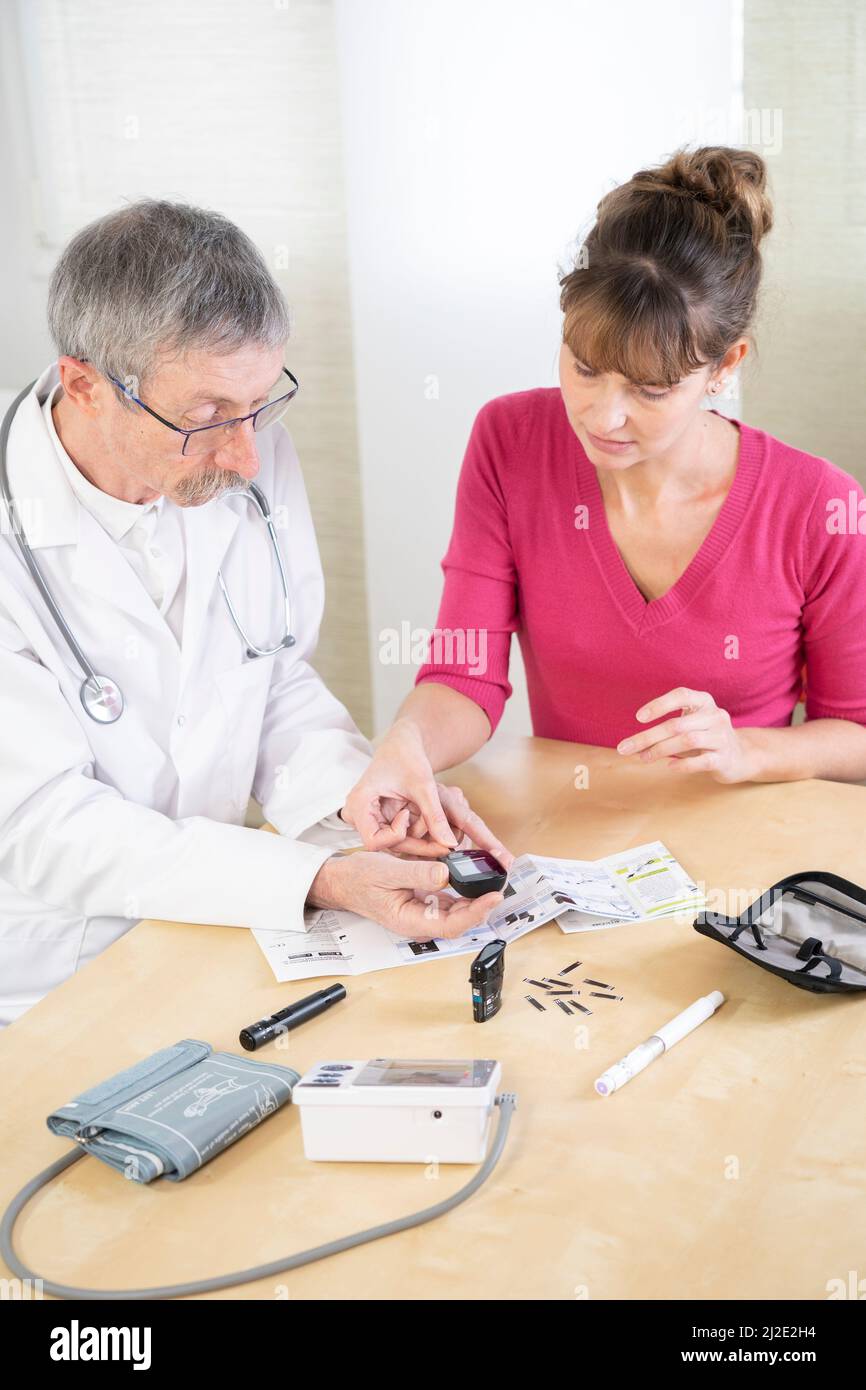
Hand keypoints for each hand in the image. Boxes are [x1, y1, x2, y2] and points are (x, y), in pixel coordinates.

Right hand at [307, 851, 503, 939]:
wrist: (342, 879)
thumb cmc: (358, 879)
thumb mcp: (387, 871)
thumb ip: (418, 874)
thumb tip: (446, 874)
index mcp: (410, 921)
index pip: (451, 924)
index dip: (476, 912)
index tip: (493, 896)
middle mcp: (419, 921)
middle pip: (459, 920)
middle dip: (482, 905)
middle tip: (501, 883)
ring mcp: (422, 912)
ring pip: (456, 910)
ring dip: (475, 897)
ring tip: (493, 879)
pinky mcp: (423, 901)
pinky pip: (448, 899)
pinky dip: (463, 888)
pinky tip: (472, 876)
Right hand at [340, 718, 513, 865]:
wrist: (403, 744)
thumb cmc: (406, 755)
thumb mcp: (423, 785)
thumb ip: (435, 815)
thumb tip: (450, 844)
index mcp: (359, 804)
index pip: (373, 841)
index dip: (396, 836)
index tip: (409, 814)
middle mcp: (359, 816)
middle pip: (387, 845)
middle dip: (417, 845)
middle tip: (447, 844)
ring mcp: (369, 820)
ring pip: (395, 843)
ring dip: (420, 841)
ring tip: (443, 833)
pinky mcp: (381, 821)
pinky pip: (399, 836)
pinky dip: (418, 835)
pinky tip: (437, 832)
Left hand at [615, 687, 756, 783]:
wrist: (741, 756)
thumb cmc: (706, 737)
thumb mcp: (690, 723)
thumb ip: (667, 728)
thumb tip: (632, 742)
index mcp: (704, 702)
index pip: (681, 695)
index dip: (659, 704)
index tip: (639, 717)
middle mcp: (715, 716)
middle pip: (677, 724)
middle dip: (648, 737)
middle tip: (625, 748)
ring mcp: (722, 737)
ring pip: (688, 740)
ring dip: (661, 750)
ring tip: (643, 757)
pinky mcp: (725, 758)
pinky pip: (703, 761)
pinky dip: (684, 764)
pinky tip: (670, 766)